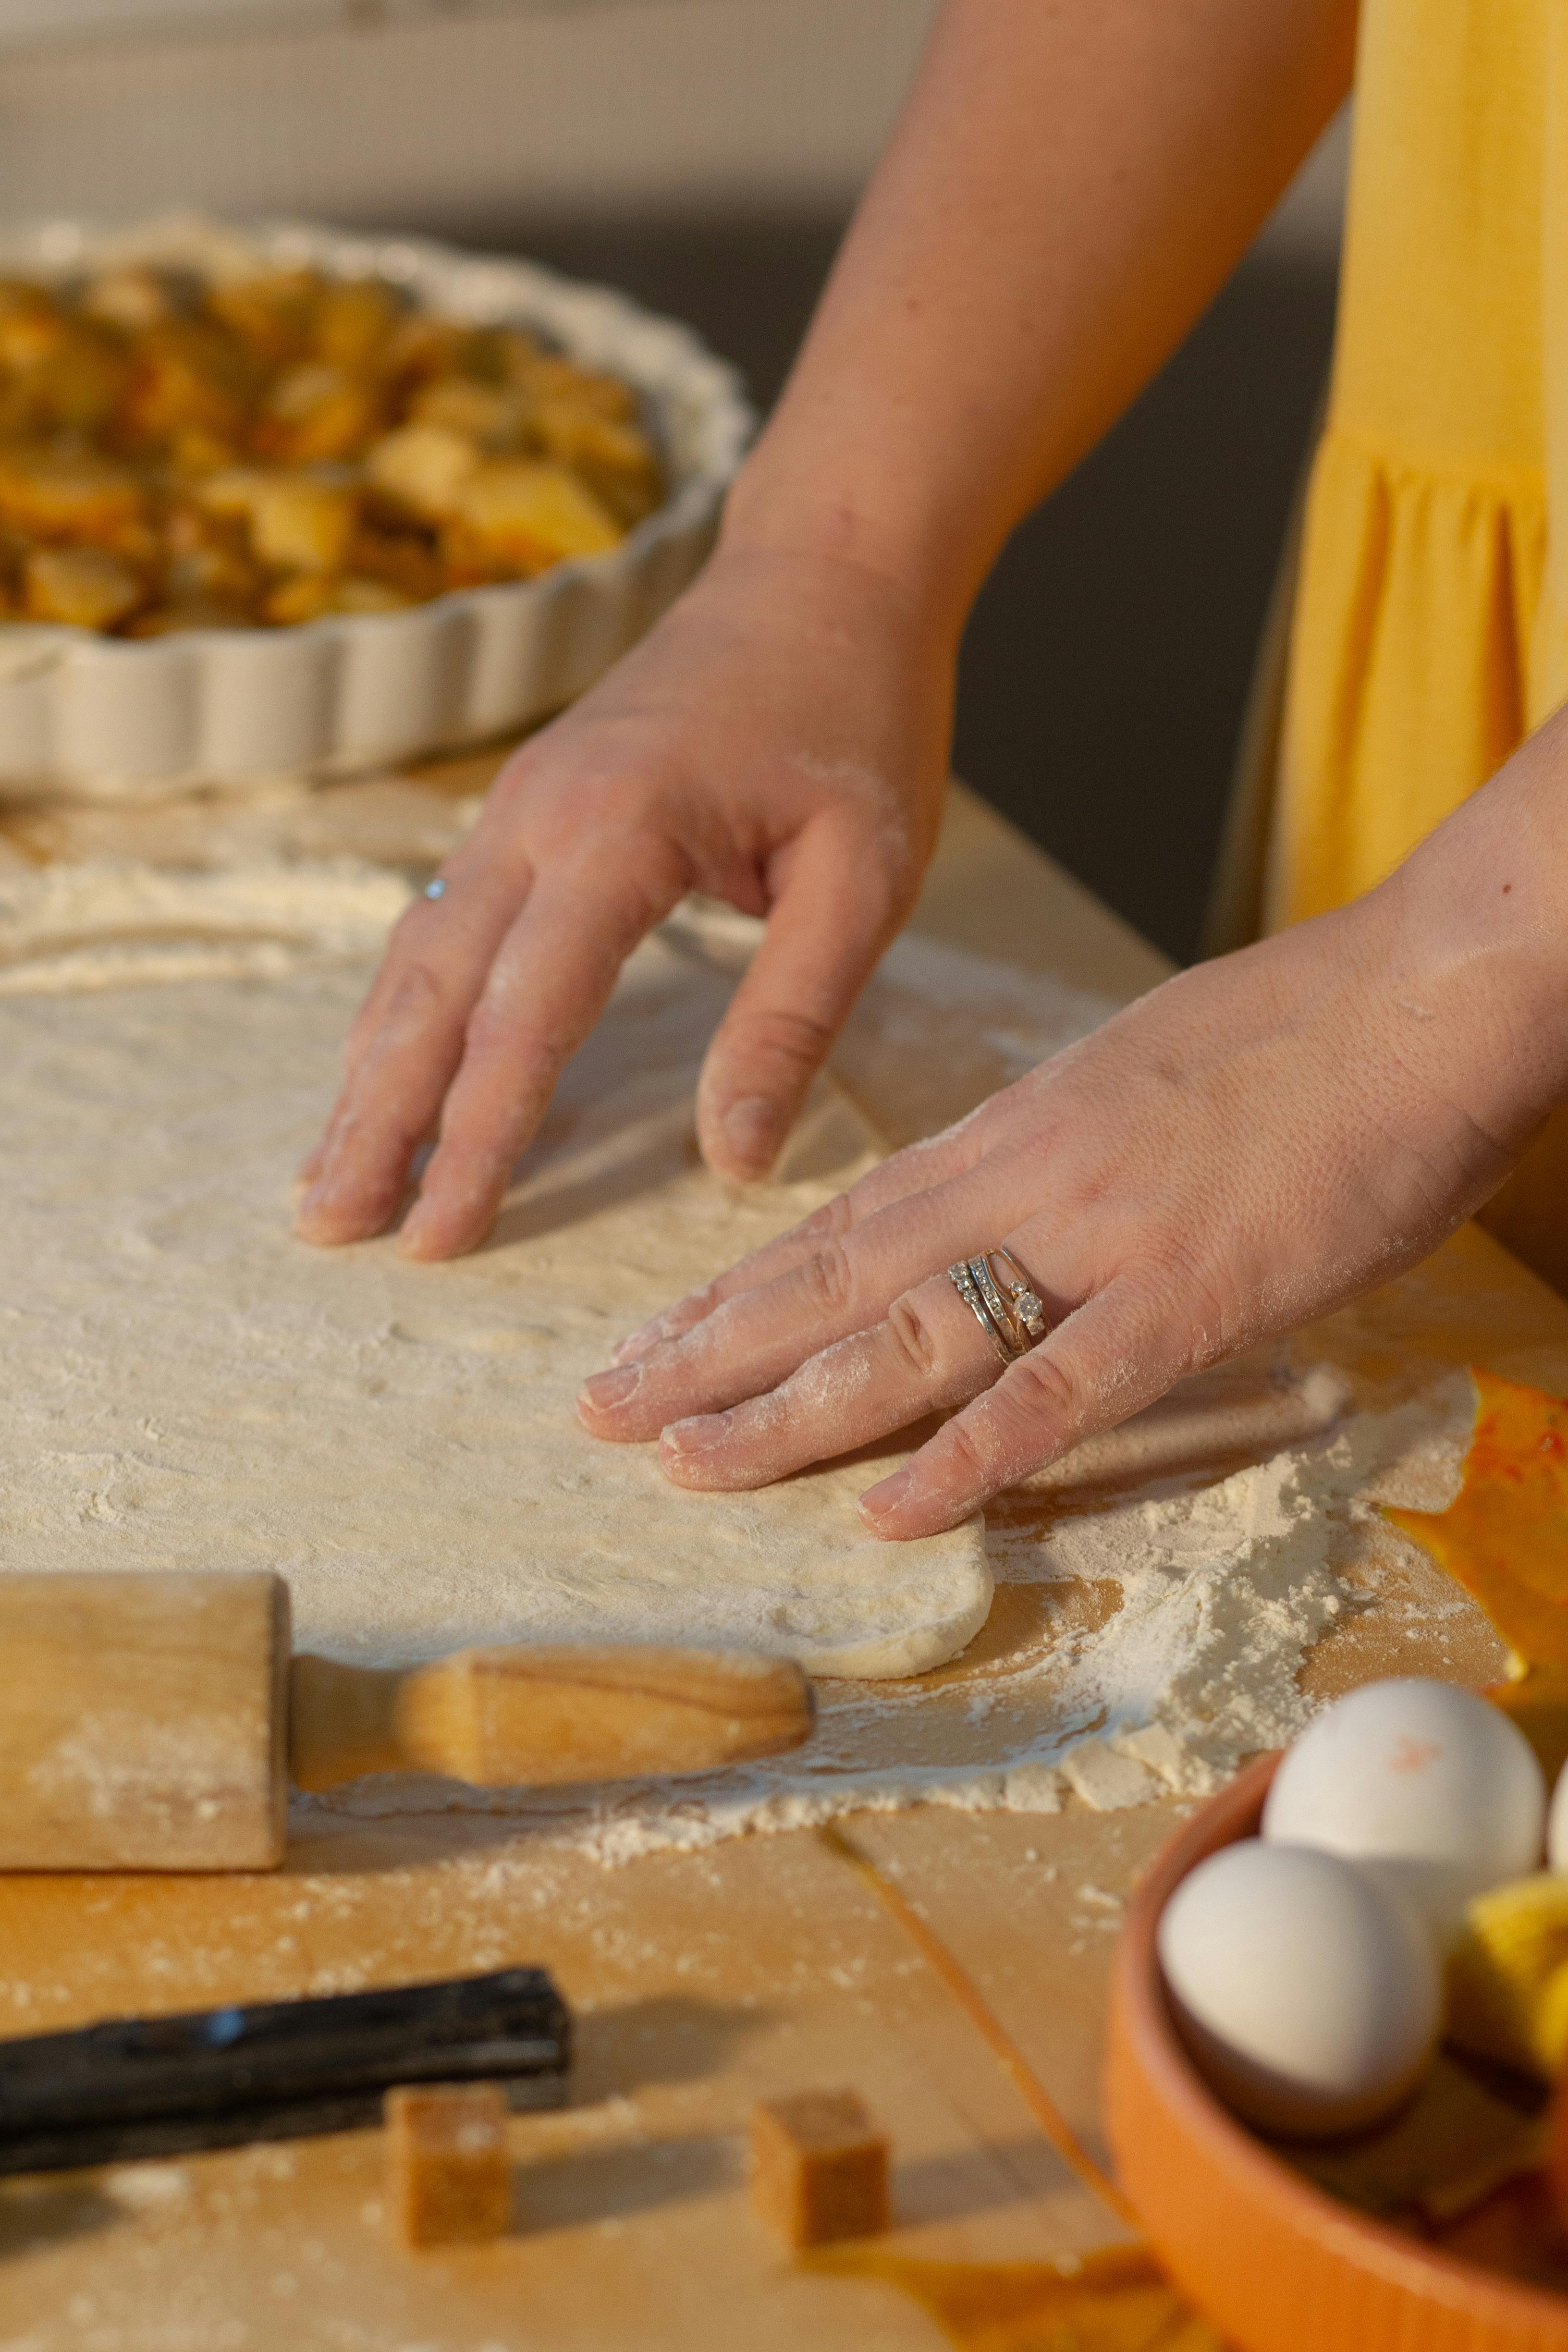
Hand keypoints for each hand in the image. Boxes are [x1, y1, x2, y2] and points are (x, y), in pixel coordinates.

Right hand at [294, 542, 951, 1257]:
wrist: (825, 567)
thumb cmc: (858, 715)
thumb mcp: (865, 874)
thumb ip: (793, 1015)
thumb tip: (736, 1158)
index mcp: (619, 830)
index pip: (527, 1015)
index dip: (481, 1134)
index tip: (446, 1234)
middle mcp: (538, 815)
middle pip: (433, 991)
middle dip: (380, 1118)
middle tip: (334, 1228)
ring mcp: (518, 803)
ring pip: (416, 955)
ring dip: (369, 1068)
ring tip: (329, 1176)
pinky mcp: (527, 805)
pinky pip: (442, 919)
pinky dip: (403, 1007)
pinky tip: (383, 1069)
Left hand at [577, 873, 1551, 1536]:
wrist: (1425, 991)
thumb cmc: (1303, 1032)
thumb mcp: (1137, 1075)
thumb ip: (1057, 1151)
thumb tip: (1002, 1205)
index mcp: (1018, 1127)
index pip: (844, 1222)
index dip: (737, 1291)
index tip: (652, 1340)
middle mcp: (1028, 1177)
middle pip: (835, 1277)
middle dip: (710, 1351)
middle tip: (602, 1412)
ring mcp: (1103, 1237)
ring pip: (909, 1331)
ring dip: (788, 1406)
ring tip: (683, 1465)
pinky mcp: (1192, 1293)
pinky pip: (1058, 1387)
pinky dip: (967, 1454)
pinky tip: (886, 1509)